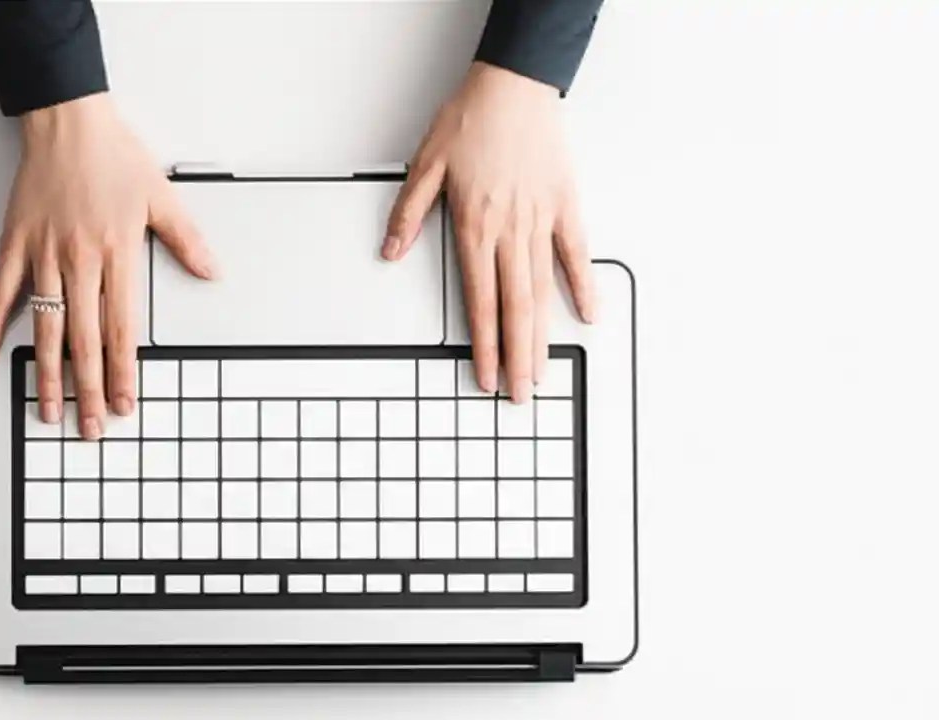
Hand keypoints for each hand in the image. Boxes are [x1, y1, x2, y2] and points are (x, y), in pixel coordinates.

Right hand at [0, 94, 214, 437]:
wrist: (67, 121)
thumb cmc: (113, 155)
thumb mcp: (161, 196)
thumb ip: (185, 240)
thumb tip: (212, 271)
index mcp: (116, 254)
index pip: (122, 329)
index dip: (122, 372)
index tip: (122, 404)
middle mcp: (79, 260)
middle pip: (84, 340)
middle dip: (88, 389)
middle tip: (87, 428)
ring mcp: (43, 254)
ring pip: (45, 325)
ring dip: (47, 372)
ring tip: (48, 408)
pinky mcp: (16, 243)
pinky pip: (2, 291)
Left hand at [383, 62, 595, 402]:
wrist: (514, 85)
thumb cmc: (471, 119)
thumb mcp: (425, 165)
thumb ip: (409, 213)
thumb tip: (390, 250)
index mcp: (474, 226)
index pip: (479, 301)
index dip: (484, 345)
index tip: (487, 376)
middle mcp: (510, 231)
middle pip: (514, 308)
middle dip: (517, 357)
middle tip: (522, 394)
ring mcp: (541, 221)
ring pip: (542, 290)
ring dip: (543, 336)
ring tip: (544, 370)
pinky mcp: (566, 205)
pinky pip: (576, 253)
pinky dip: (583, 286)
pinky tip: (586, 316)